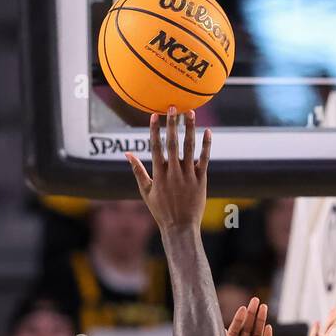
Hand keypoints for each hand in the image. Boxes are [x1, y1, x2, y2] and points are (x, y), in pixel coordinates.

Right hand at [125, 108, 211, 234]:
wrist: (180, 228)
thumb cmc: (161, 210)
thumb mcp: (146, 191)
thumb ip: (138, 171)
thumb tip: (127, 154)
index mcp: (159, 175)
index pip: (155, 148)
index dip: (155, 131)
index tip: (154, 115)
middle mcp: (174, 173)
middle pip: (173, 144)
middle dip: (172, 124)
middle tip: (173, 107)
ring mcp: (188, 176)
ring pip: (189, 148)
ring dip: (190, 129)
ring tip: (191, 113)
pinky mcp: (201, 180)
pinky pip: (204, 159)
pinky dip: (206, 146)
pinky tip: (208, 132)